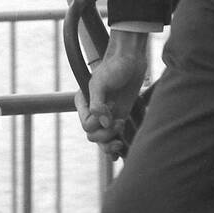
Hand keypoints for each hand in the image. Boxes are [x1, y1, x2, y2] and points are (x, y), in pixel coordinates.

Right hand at [75, 32, 148, 158]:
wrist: (131, 58)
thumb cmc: (113, 67)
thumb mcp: (100, 83)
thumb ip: (97, 104)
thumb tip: (103, 124)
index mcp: (83, 103)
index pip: (87, 125)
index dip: (99, 122)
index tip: (112, 105)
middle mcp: (92, 111)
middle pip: (93, 136)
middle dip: (107, 134)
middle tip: (120, 121)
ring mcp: (106, 115)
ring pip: (102, 140)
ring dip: (112, 142)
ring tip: (122, 133)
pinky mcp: (118, 117)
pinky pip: (113, 138)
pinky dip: (114, 149)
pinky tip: (119, 154)